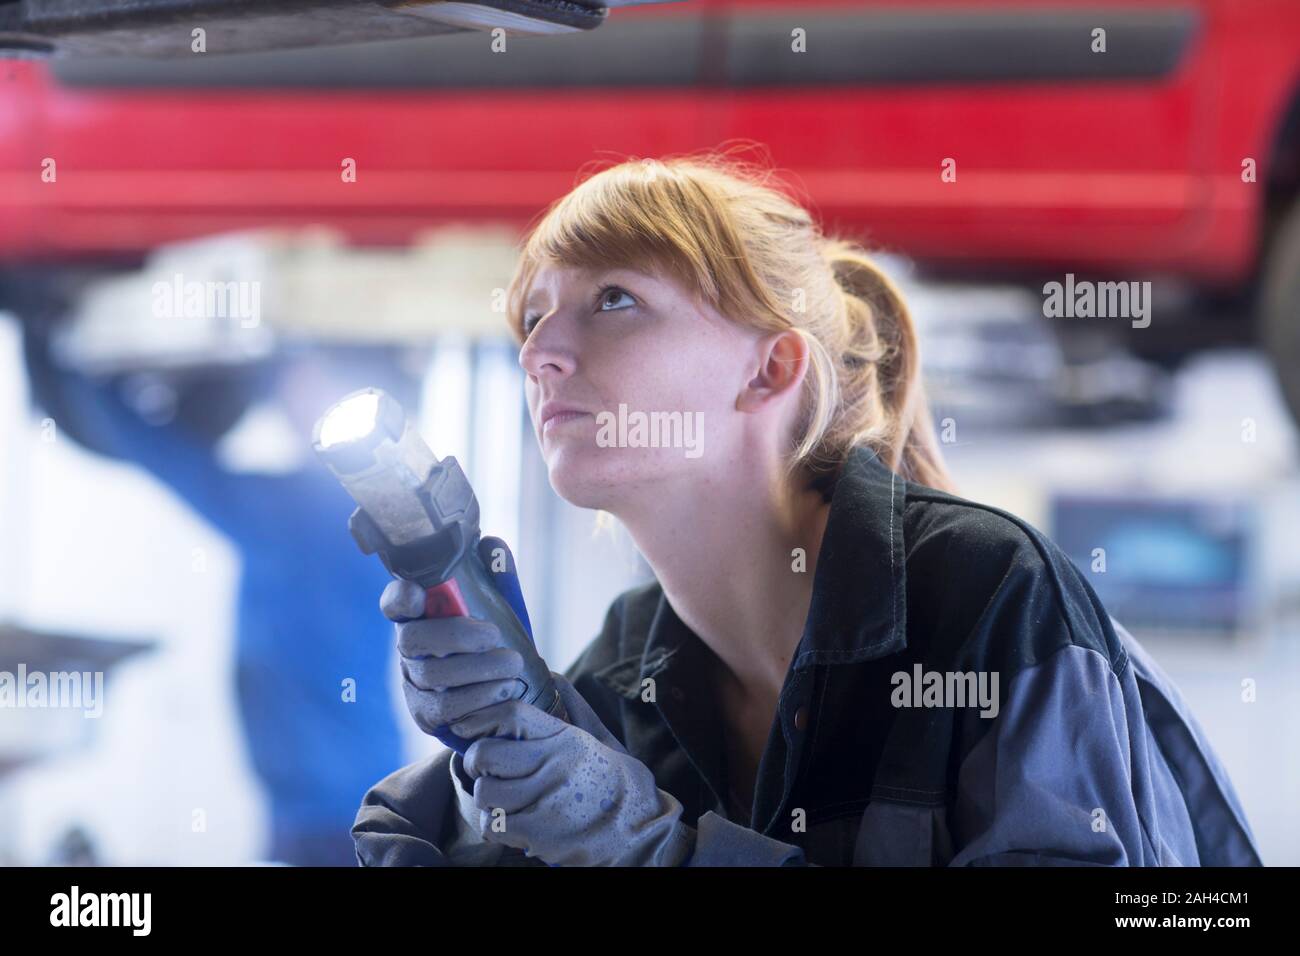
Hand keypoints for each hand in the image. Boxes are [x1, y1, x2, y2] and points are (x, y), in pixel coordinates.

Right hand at [380, 536, 533, 746]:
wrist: (510, 692)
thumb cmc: (495, 643)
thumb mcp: (499, 608)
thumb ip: (495, 578)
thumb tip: (492, 546)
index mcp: (422, 616)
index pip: (397, 602)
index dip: (401, 597)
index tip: (419, 594)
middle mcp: (409, 649)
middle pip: (412, 640)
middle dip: (456, 636)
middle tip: (494, 635)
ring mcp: (414, 683)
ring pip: (433, 676)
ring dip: (479, 669)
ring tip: (513, 664)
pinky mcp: (426, 714)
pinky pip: (447, 707)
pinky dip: (481, 696)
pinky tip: (505, 688)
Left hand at [450, 691, 695, 866]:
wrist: (640, 831)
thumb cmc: (619, 783)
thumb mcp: (601, 739)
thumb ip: (575, 707)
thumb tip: (553, 675)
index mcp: (565, 739)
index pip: (510, 714)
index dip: (482, 718)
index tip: (472, 726)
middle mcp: (552, 766)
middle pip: (484, 754)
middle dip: (477, 762)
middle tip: (486, 769)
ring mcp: (543, 801)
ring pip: (484, 792)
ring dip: (487, 797)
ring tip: (502, 798)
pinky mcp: (538, 833)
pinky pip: (493, 824)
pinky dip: (495, 825)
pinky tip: (512, 821)